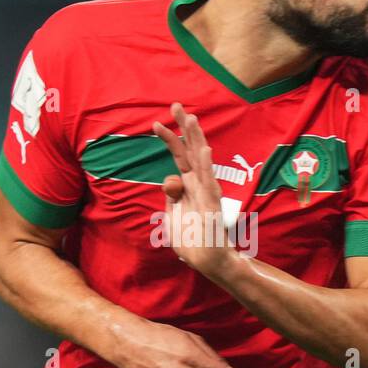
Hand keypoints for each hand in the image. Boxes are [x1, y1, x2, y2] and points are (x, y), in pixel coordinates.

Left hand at [152, 103, 238, 280]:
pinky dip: (207, 166)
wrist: (208, 262)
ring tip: (191, 118)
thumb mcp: (173, 216)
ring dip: (196, 139)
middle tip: (176, 105)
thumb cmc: (192, 241)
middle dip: (184, 128)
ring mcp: (206, 193)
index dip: (170, 139)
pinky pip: (209, 182)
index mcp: (189, 186)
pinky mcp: (211, 205)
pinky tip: (205, 150)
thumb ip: (171, 197)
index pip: (179, 157)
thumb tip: (170, 179)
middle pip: (191, 150)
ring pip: (201, 160)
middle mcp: (199, 184)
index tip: (155, 123)